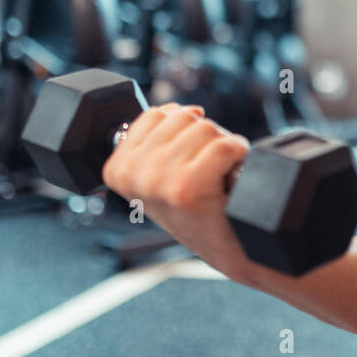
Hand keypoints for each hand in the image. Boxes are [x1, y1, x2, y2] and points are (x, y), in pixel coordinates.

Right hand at [102, 103, 253, 277]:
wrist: (228, 248)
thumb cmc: (200, 207)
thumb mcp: (161, 173)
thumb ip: (156, 138)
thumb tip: (173, 109)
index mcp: (117, 169)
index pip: (157, 114)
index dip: (184, 131)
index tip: (186, 162)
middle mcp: (132, 176)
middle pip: (184, 116)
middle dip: (205, 138)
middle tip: (206, 171)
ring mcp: (158, 182)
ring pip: (206, 128)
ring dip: (222, 147)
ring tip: (217, 177)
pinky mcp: (189, 188)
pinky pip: (226, 145)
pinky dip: (238, 155)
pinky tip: (231, 178)